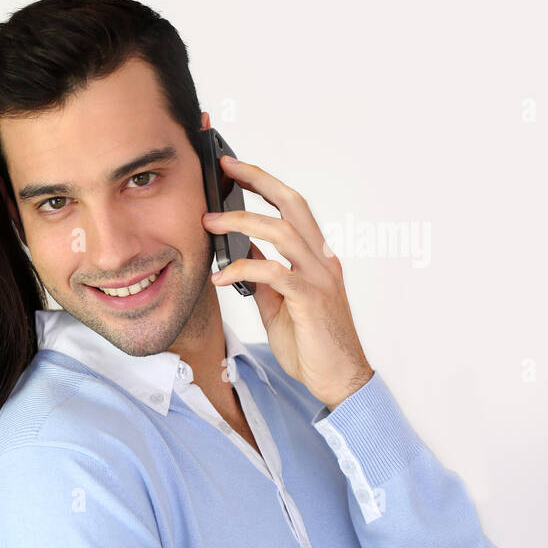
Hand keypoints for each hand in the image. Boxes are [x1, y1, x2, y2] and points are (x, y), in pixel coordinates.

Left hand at [204, 157, 372, 410]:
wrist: (338, 379)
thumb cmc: (310, 343)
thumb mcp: (278, 302)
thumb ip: (264, 275)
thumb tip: (241, 250)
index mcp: (316, 257)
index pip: (292, 209)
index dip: (265, 184)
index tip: (234, 168)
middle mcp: (322, 260)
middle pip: (294, 205)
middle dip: (260, 181)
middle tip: (226, 168)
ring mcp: (320, 278)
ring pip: (284, 232)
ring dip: (243, 222)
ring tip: (209, 223)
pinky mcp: (312, 300)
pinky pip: (276, 273)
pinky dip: (244, 269)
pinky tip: (220, 277)